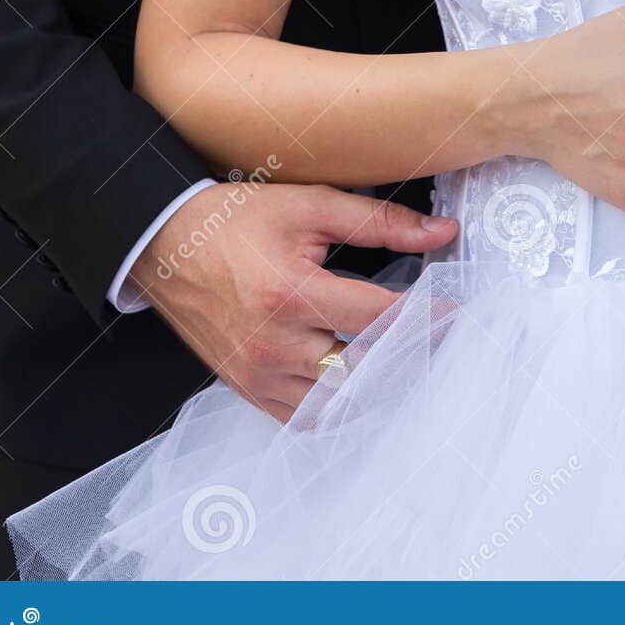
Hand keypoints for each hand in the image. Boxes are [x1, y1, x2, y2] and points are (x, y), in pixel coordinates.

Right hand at [130, 182, 457, 421]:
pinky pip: (308, 418)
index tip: (462, 313)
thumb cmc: (234, 220)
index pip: (381, 316)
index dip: (431, 316)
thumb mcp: (308, 206)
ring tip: (415, 364)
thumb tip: (442, 232)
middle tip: (448, 342)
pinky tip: (368, 385)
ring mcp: (261, 374)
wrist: (162, 245)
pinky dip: (343, 406)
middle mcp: (275, 343)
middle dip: (414, 356)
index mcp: (290, 294)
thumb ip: (379, 221)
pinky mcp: (250, 390)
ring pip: (341, 402)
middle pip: (367, 369)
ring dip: (382, 386)